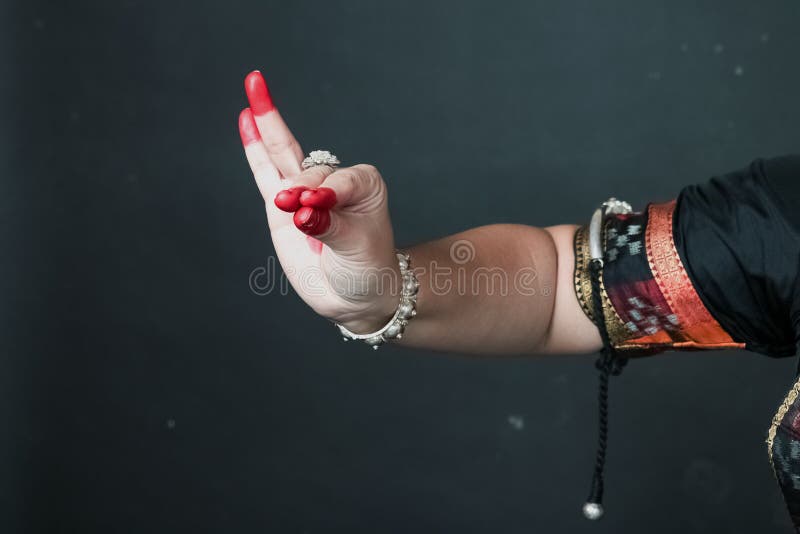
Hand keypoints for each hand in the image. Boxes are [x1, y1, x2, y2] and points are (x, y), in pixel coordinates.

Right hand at [239, 71, 398, 332]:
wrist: (356, 296)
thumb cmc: (367, 269)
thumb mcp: (355, 249)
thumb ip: (328, 227)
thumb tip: (301, 211)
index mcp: (363, 184)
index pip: (338, 181)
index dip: (324, 193)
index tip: (314, 208)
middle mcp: (334, 181)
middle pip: (305, 158)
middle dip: (281, 135)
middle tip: (256, 99)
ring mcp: (305, 192)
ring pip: (283, 154)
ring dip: (267, 124)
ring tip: (254, 92)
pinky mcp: (283, 208)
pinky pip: (266, 174)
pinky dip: (256, 148)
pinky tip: (247, 119)